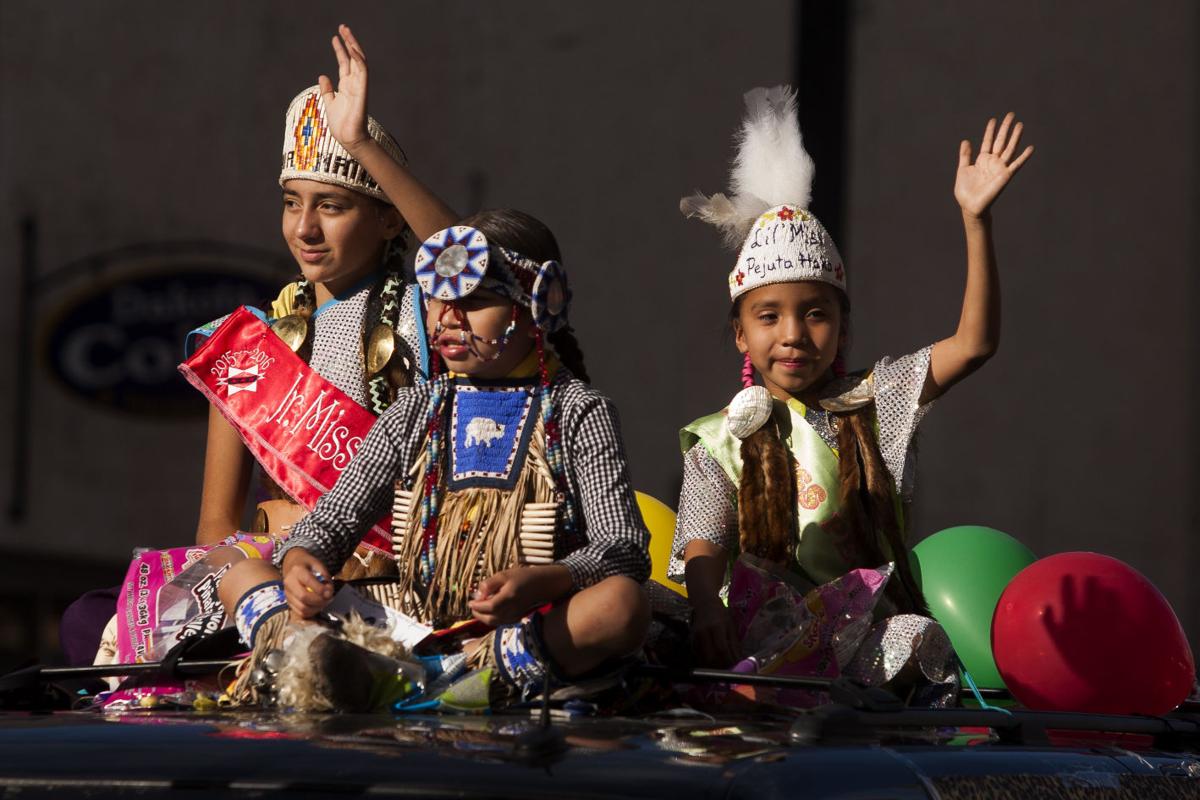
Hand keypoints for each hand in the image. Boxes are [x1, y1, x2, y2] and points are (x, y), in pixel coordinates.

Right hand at [281, 548, 333, 618]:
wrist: (293, 565)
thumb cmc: (308, 566)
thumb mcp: (318, 565)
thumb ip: (325, 577)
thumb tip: (328, 593)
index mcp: (297, 570)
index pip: (308, 581)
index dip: (320, 589)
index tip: (329, 592)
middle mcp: (289, 582)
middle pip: (303, 597)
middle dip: (319, 600)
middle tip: (329, 598)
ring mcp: (287, 593)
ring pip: (302, 608)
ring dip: (316, 608)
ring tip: (324, 602)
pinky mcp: (288, 602)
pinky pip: (300, 613)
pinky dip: (311, 612)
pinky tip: (317, 606)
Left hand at [318, 24, 371, 151]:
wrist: (348, 139)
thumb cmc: (341, 125)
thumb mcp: (329, 103)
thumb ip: (327, 90)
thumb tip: (322, 76)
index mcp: (347, 86)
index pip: (345, 63)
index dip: (340, 50)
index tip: (335, 37)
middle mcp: (354, 84)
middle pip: (353, 58)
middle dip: (348, 42)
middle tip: (342, 27)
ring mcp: (360, 86)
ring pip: (359, 61)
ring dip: (353, 45)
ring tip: (345, 32)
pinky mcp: (362, 92)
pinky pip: (363, 72)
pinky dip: (358, 60)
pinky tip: (352, 49)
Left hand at [468, 567, 556, 625]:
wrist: (541, 585)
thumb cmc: (522, 577)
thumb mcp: (504, 575)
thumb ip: (490, 584)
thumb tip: (478, 594)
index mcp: (508, 597)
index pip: (489, 607)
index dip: (477, 606)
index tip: (470, 601)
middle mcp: (511, 609)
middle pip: (490, 618)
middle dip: (478, 614)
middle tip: (472, 606)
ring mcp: (515, 616)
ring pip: (494, 622)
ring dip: (484, 617)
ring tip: (479, 608)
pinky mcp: (516, 618)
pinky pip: (501, 622)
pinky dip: (492, 619)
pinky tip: (490, 612)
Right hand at [689, 599, 740, 667]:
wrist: (705, 604)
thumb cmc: (722, 614)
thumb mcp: (731, 627)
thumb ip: (735, 645)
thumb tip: (740, 661)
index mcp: (717, 627)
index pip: (722, 649)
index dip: (729, 661)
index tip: (735, 668)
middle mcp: (704, 633)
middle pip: (711, 657)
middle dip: (720, 667)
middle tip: (728, 671)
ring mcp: (696, 637)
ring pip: (703, 659)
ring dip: (713, 667)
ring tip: (722, 669)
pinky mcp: (692, 640)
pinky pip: (699, 656)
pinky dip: (707, 662)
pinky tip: (714, 664)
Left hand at [954, 112, 1033, 218]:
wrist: (970, 206)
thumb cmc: (965, 191)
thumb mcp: (963, 169)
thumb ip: (965, 156)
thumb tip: (965, 140)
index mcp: (982, 160)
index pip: (988, 142)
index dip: (990, 131)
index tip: (993, 119)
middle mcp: (993, 162)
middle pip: (1001, 141)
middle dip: (1005, 128)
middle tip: (1011, 114)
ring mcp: (1000, 168)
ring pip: (1010, 149)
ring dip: (1015, 137)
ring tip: (1020, 124)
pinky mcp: (1005, 176)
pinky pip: (1016, 165)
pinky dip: (1024, 157)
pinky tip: (1031, 148)